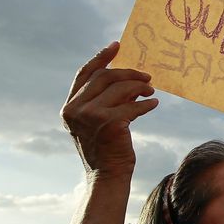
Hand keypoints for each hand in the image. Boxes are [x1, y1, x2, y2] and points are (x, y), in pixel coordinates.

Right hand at [62, 42, 158, 178]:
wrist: (108, 176)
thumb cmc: (107, 149)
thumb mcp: (99, 120)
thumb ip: (105, 99)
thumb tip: (128, 77)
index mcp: (69, 107)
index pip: (84, 74)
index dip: (101, 58)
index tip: (117, 46)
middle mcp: (75, 109)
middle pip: (105, 77)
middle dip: (128, 73)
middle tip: (147, 76)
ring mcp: (90, 116)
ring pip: (120, 88)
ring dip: (140, 87)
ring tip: (151, 92)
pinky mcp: (109, 123)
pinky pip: (133, 105)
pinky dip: (146, 104)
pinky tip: (153, 105)